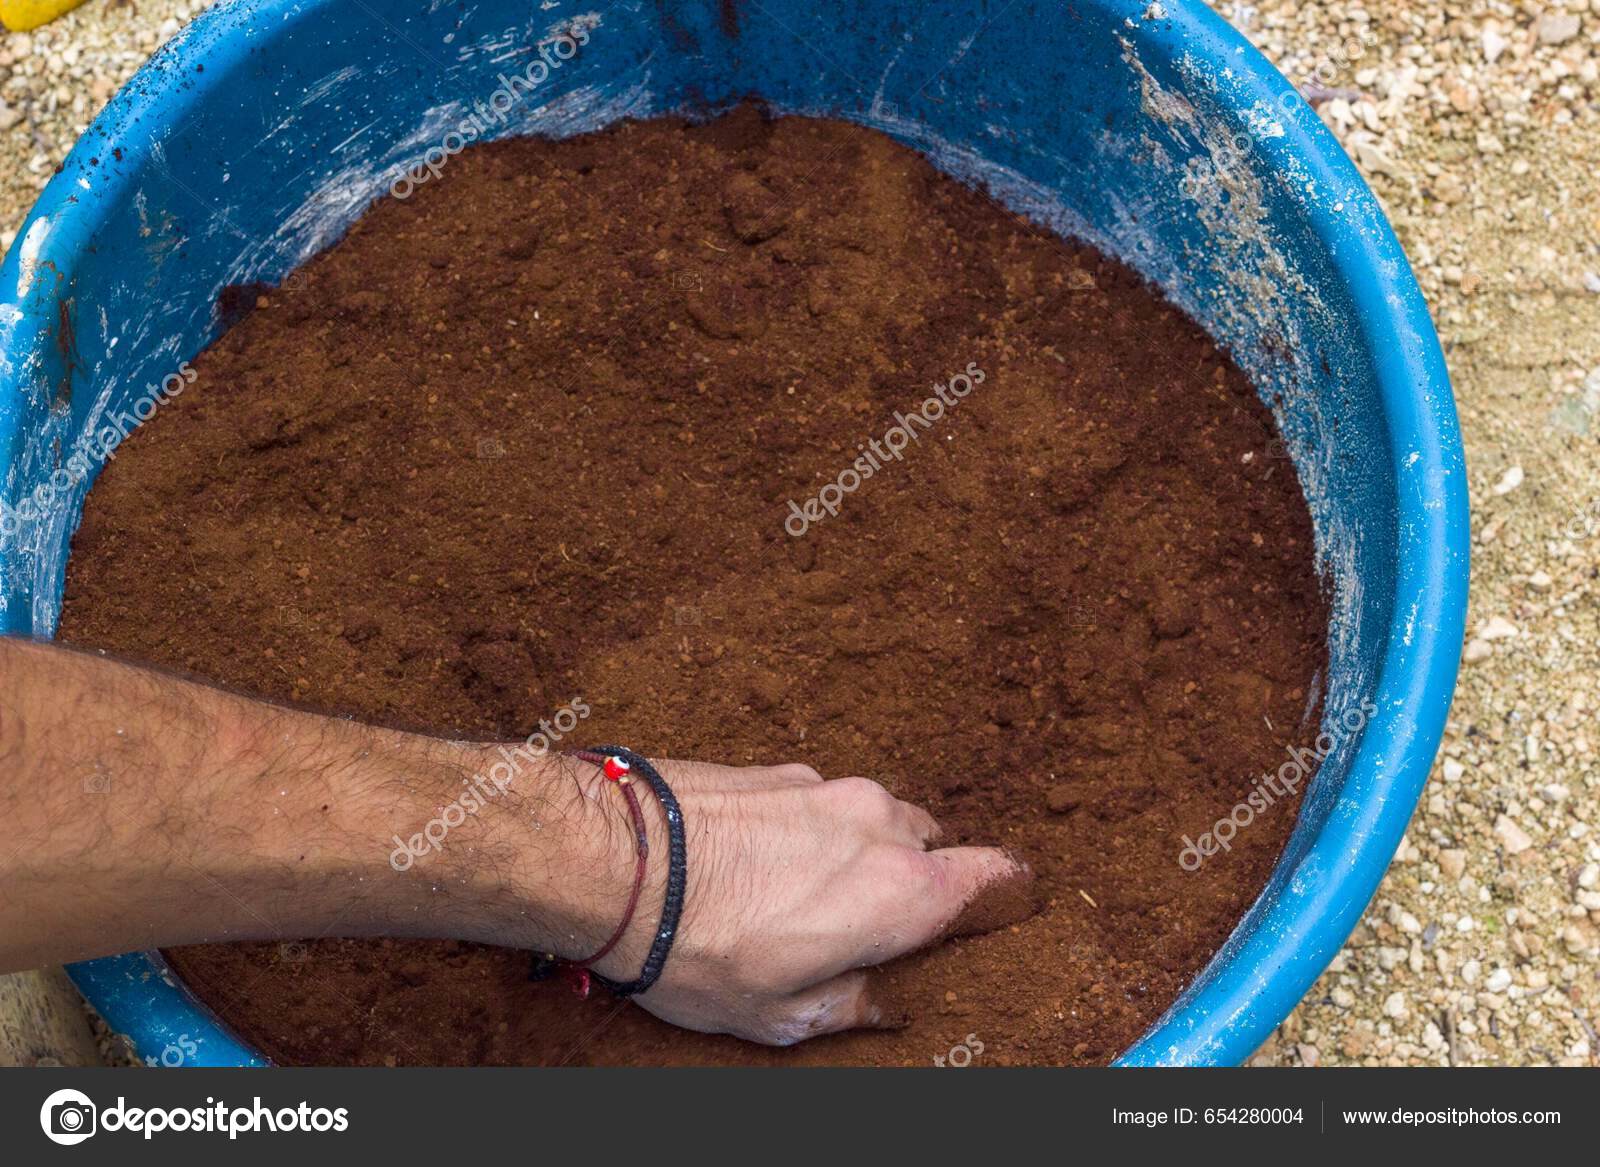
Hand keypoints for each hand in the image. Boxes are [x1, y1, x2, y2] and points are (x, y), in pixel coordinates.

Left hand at [561, 758, 1033, 1044]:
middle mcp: (880, 825)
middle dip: (916, 881)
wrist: (612, 859)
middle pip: (935, 846)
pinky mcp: (781, 768)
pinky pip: (822, 801)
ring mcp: (829, 787)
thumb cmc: (699, 947)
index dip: (1005, 897)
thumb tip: (884, 1003)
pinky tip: (760, 864)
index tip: (995, 915)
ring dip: (860, 852)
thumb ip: (851, 1007)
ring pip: (877, 818)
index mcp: (902, 891)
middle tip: (869, 925)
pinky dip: (810, 830)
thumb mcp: (781, 1015)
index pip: (997, 878)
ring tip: (802, 897)